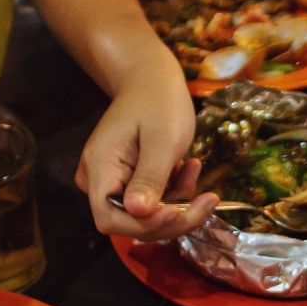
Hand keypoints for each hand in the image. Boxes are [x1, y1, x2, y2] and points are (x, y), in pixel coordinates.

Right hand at [75, 52, 216, 240]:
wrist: (152, 81)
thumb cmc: (158, 102)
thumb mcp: (162, 140)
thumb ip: (149, 177)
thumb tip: (138, 213)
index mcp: (100, 168)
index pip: (111, 219)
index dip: (145, 224)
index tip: (179, 212)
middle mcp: (98, 181)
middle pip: (131, 222)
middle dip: (172, 216)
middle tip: (207, 199)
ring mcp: (112, 183)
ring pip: (146, 216)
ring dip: (178, 201)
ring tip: (194, 167)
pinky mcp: (128, 183)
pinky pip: (152, 203)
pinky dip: (175, 192)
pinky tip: (189, 167)